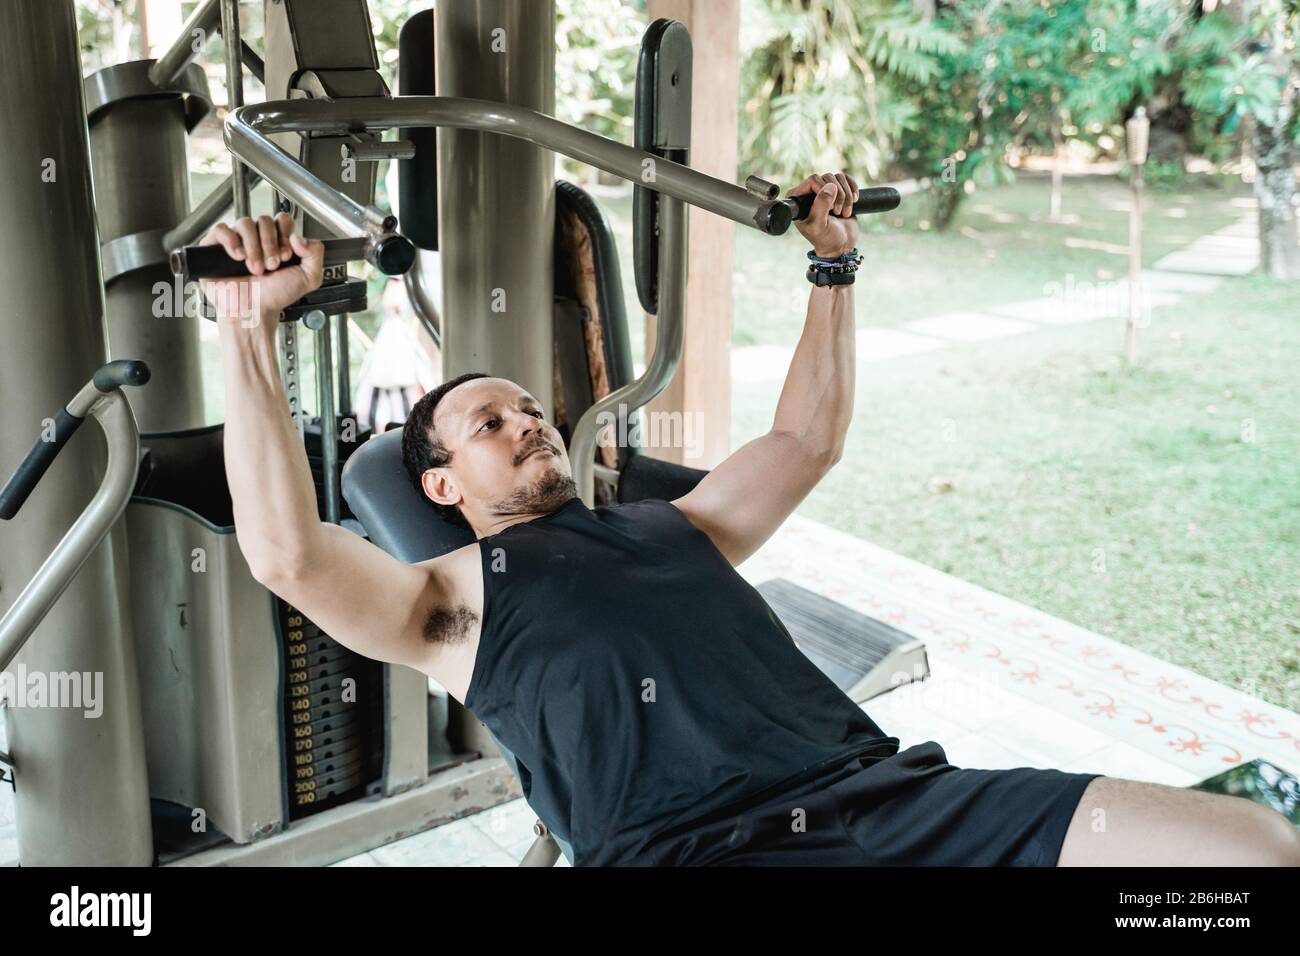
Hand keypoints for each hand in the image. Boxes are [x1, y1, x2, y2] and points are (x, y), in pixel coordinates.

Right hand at [199, 214, 324, 326]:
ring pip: (245, 223)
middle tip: (272, 265)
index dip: (285, 234)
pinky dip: (231, 241)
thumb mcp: (309, 277)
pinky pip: (221, 229)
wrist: (254, 312)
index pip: (282, 219)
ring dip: (254, 247)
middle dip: (270, 244)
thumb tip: (299, 237)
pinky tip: (238, 257)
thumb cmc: (276, 296)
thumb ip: (316, 253)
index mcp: (277, 241)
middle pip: (264, 220)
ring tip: (256, 268)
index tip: (286, 254)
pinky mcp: (216, 247)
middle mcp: (257, 238)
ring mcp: (237, 241)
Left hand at [789, 171, 859, 257]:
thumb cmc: (826, 239)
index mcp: (799, 200)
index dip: (824, 190)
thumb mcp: (820, 225)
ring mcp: (824, 191)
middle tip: (838, 212)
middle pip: (827, 178)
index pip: (812, 180)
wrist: (841, 245)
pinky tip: (854, 201)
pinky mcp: (838, 191)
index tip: (830, 208)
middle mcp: (810, 192)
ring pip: (838, 178)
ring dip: (847, 196)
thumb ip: (821, 206)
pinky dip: (853, 189)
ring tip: (845, 213)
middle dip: (838, 195)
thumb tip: (830, 186)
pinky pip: (846, 179)